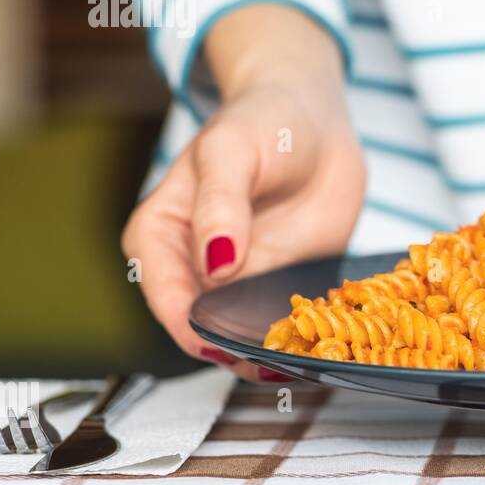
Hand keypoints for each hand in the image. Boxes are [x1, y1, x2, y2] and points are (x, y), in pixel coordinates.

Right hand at [121, 6, 365, 380]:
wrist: (315, 121)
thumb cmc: (261, 122)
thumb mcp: (232, 150)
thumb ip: (220, 206)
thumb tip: (216, 263)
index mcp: (159, 238)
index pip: (167, 299)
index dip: (194, 328)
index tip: (226, 345)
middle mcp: (194, 270)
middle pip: (204, 330)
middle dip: (236, 350)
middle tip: (275, 362)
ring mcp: (240, 284)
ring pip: (246, 336)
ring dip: (271, 352)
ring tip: (303, 361)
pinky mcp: (281, 288)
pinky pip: (287, 325)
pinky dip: (303, 338)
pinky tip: (325, 345)